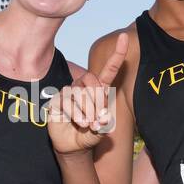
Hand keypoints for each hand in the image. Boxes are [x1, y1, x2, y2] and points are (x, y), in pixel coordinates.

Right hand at [47, 33, 127, 154]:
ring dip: (87, 110)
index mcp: (99, 90)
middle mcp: (84, 87)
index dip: (117, 54)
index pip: (109, 70)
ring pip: (80, 92)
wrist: (72, 146)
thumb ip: (104, 124)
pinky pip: (68, 101)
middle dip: (97, 100)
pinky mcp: (58, 99)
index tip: (125, 37)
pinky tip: (80, 123)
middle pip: (92, 80)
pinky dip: (76, 113)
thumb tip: (104, 117)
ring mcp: (69, 92)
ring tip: (89, 124)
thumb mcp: (100, 131)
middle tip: (98, 118)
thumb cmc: (89, 135)